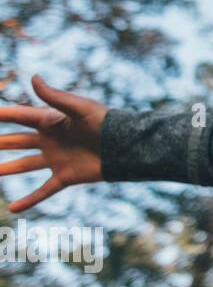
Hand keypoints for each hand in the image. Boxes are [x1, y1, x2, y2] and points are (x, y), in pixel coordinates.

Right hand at [0, 75, 106, 211]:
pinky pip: (43, 190)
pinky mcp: (65, 176)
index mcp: (52, 122)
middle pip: (17, 141)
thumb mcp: (79, 108)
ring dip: (6, 168)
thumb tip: (34, 77)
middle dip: (0, 142)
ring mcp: (56, 159)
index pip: (20, 117)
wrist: (125, 147)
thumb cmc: (104, 123)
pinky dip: (29, 200)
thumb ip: (55, 97)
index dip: (2, 115)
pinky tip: (12, 208)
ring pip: (24, 165)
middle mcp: (50, 140)